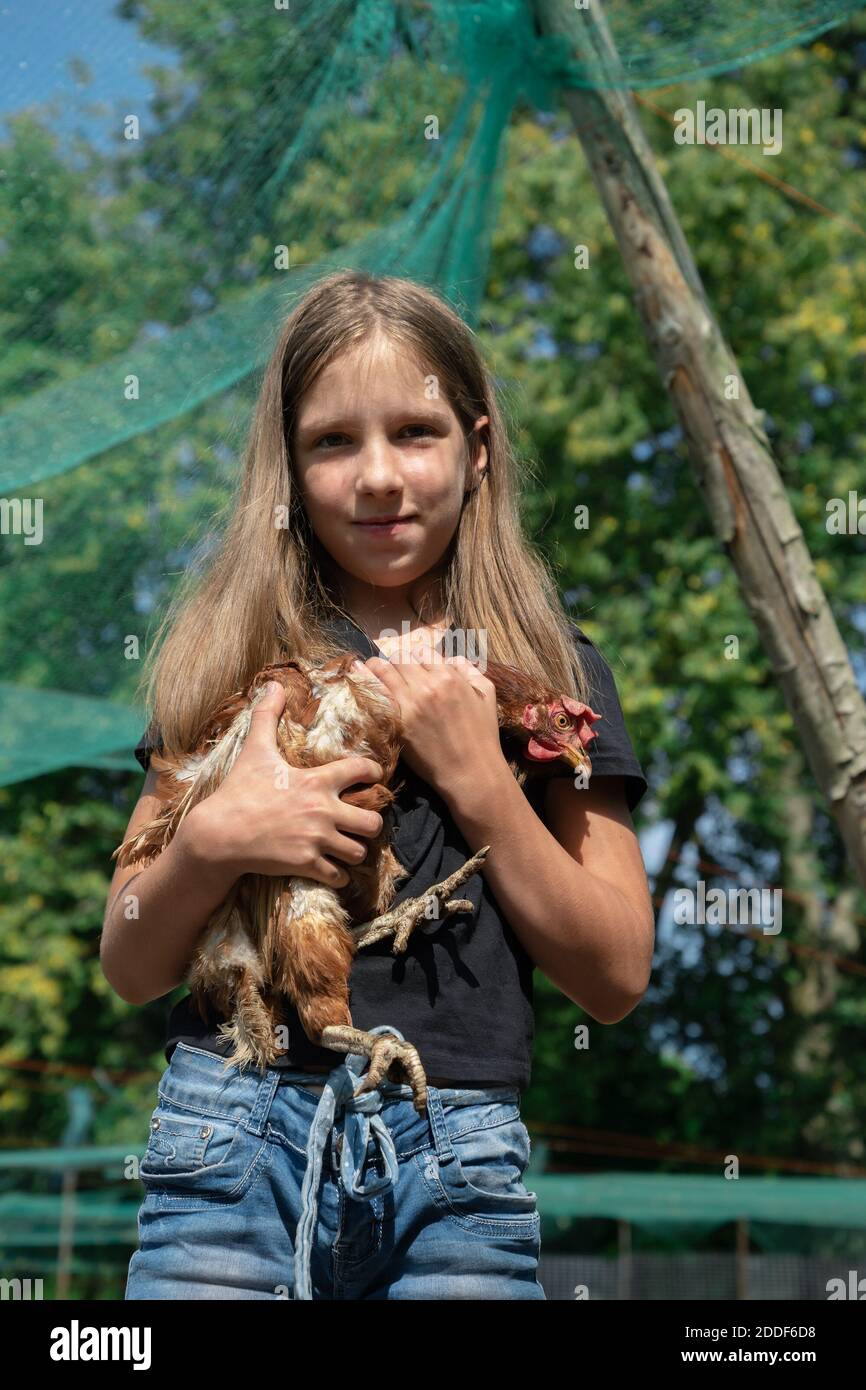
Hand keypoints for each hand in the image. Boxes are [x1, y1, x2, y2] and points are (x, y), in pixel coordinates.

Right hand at [187, 681, 383, 887]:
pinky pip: (339, 877)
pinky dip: (337, 875)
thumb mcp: (254, 751)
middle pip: (373, 821)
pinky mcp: (305, 864)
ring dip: (355, 850)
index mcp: (316, 781)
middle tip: (359, 822)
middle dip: (370, 823)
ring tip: (346, 846)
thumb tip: (273, 684)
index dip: (373, 773)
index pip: (363, 771)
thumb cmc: (237, 790)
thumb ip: (267, 716)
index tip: (371, 778)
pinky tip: (329, 868)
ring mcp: (316, 840)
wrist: (217, 835)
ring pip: (360, 851)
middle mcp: (322, 811)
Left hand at [354, 648, 504, 799]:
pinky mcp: (397, 722)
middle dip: (396, 659)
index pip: (422, 650)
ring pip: (383, 669)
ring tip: (370, 667)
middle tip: (392, 667)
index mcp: (450, 677)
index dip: (415, 655)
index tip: (411, 662)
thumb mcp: (486, 694)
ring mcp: (410, 704)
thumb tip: (451, 657)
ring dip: (376, 665)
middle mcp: (428, 686)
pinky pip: (375, 693)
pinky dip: (365, 680)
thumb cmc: (482, 735)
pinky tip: (357, 674)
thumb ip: (469, 669)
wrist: (471, 772)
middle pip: (400, 657)